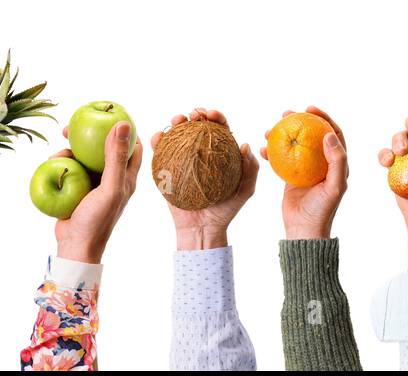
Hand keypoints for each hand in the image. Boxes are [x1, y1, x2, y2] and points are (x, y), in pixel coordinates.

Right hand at [55, 122, 142, 263]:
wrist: (75, 247)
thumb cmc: (97, 220)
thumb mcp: (110, 186)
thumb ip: (116, 157)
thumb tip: (124, 124)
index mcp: (126, 178)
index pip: (132, 147)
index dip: (125, 129)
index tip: (110, 115)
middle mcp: (112, 179)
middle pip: (103, 149)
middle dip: (90, 135)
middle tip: (72, 126)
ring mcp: (94, 184)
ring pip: (84, 158)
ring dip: (71, 150)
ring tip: (59, 149)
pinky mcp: (77, 190)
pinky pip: (70, 170)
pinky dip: (61, 164)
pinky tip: (52, 162)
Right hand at [152, 108, 258, 250]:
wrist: (202, 229)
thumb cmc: (226, 210)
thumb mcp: (245, 190)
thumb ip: (250, 168)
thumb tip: (244, 143)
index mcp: (220, 153)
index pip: (219, 129)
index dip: (217, 117)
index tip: (212, 115)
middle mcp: (200, 153)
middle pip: (196, 127)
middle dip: (195, 114)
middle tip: (193, 115)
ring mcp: (181, 159)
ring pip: (177, 135)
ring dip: (176, 122)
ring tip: (177, 120)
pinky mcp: (166, 169)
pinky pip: (160, 152)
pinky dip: (157, 140)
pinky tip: (159, 136)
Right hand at [259, 106, 347, 239]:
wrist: (304, 229)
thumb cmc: (322, 209)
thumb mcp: (334, 185)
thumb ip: (336, 160)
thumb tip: (329, 134)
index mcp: (337, 163)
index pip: (333, 133)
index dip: (323, 117)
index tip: (309, 108)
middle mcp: (321, 163)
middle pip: (311, 135)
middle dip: (299, 121)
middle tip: (285, 113)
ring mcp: (305, 169)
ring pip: (293, 145)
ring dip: (281, 134)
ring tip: (269, 129)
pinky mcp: (290, 177)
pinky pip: (280, 160)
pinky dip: (271, 153)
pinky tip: (262, 149)